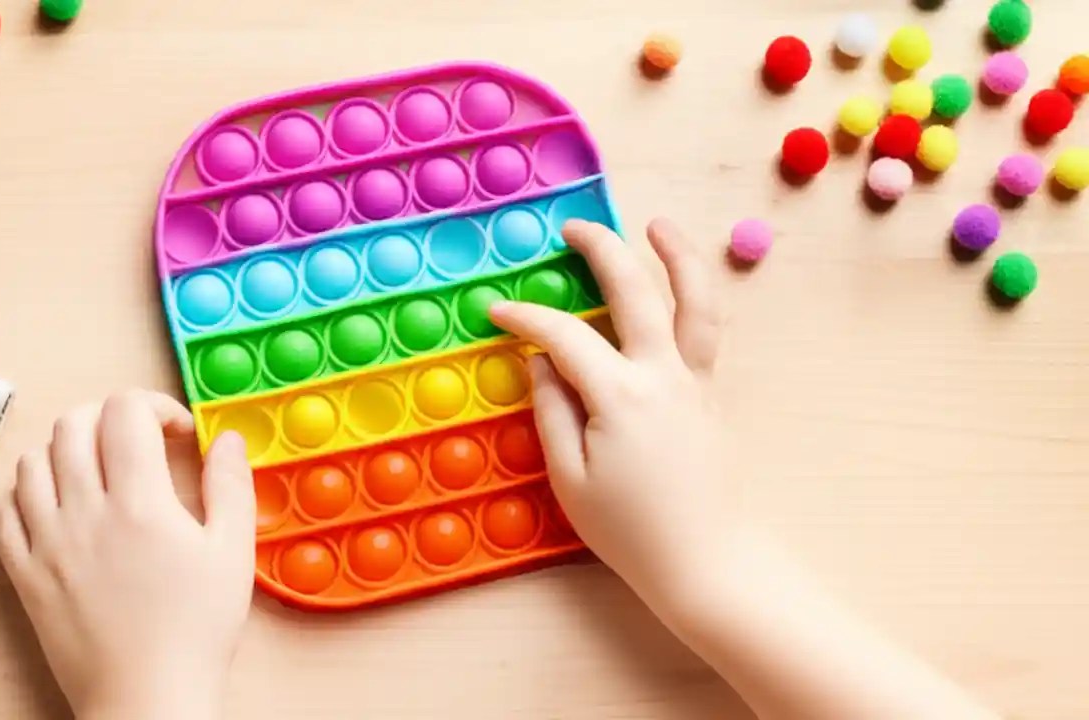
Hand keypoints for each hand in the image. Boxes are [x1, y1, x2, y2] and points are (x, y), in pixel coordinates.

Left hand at [0, 390, 254, 719]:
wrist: (147, 697)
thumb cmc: (196, 631)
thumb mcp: (233, 553)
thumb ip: (231, 487)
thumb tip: (228, 440)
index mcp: (140, 502)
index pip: (125, 412)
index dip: (154, 406)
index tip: (177, 433)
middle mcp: (84, 512)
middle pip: (74, 424)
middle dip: (110, 417)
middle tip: (138, 441)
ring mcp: (46, 543)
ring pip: (32, 461)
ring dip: (67, 450)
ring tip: (98, 471)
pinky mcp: (25, 574)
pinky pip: (4, 512)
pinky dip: (26, 493)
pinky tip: (57, 504)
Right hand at [490, 219, 733, 601]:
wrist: (707, 562)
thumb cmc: (631, 531)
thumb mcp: (570, 479)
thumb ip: (553, 412)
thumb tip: (542, 362)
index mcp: (621, 395)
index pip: (565, 335)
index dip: (527, 317)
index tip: (497, 310)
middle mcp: (664, 374)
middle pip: (636, 292)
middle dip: (602, 251)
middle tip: (573, 229)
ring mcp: (696, 381)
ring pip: (694, 300)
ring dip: (676, 256)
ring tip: (656, 225)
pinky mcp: (713, 395)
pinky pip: (706, 330)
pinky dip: (693, 296)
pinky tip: (678, 286)